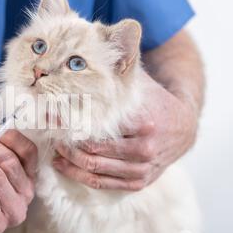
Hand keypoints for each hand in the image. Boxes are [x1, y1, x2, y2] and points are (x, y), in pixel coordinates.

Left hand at [52, 73, 197, 190]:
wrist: (183, 127)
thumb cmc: (154, 101)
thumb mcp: (139, 83)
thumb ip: (118, 70)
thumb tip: (89, 49)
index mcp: (143, 123)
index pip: (97, 127)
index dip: (70, 122)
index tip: (53, 117)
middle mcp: (144, 149)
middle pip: (93, 150)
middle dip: (66, 143)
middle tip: (50, 134)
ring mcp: (142, 168)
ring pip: (95, 169)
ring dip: (70, 161)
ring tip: (54, 151)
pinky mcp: (140, 182)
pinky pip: (103, 183)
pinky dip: (80, 176)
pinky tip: (65, 166)